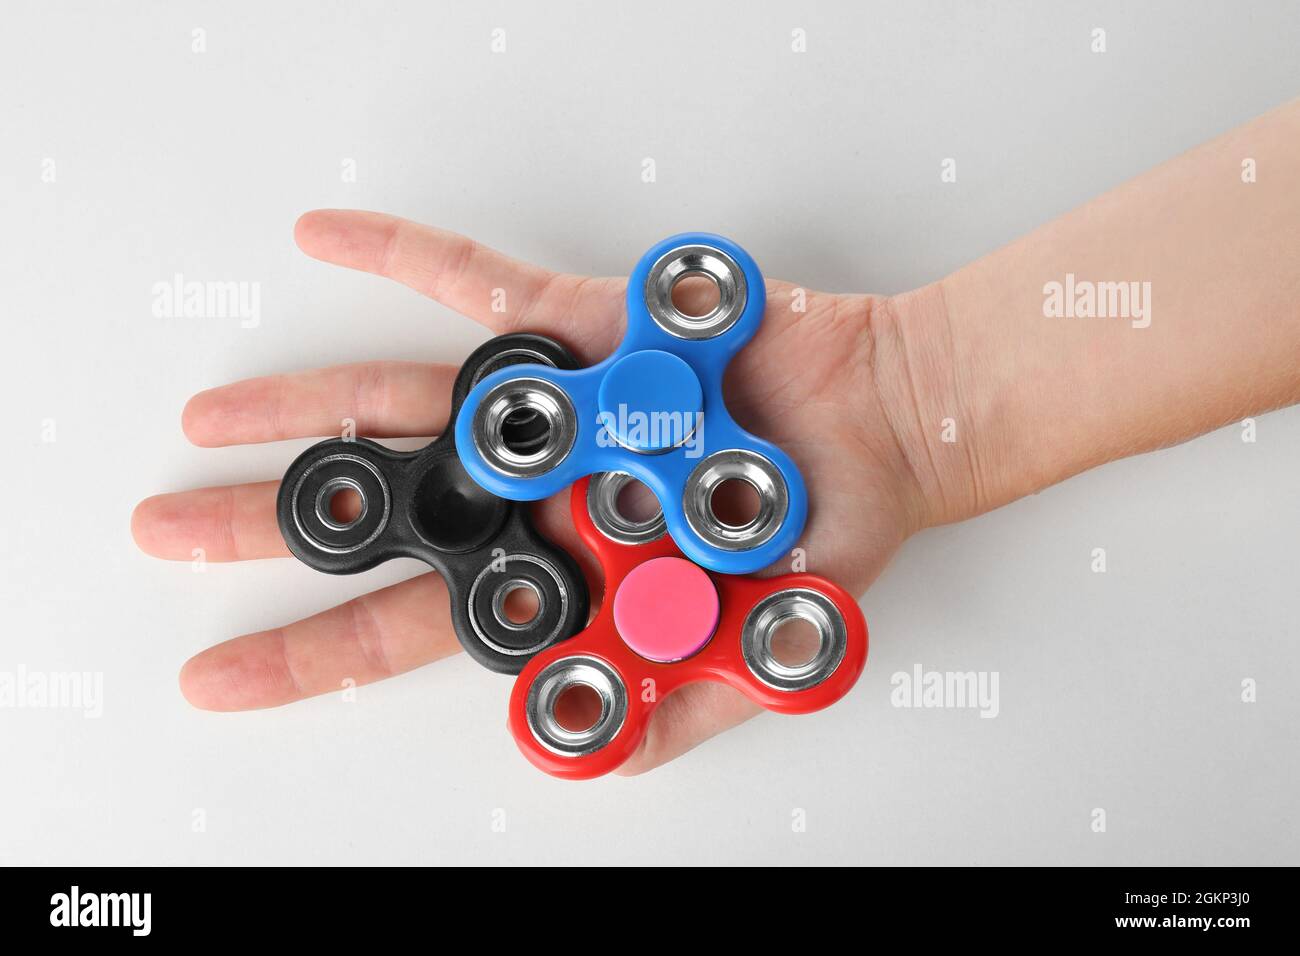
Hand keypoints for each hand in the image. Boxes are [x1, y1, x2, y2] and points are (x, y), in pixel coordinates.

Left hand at [132, 209, 933, 773]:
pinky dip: (405, 259)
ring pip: (404, 402)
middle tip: (168, 528)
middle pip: (381, 510)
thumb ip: (688, 701)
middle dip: (268, 524)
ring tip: (211, 414)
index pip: (416, 625)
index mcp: (565, 570)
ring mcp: (551, 407)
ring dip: (304, 406)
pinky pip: (480, 286)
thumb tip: (594, 755)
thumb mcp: (771, 640)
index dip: (312, 655)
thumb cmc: (833, 529)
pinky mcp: (583, 326)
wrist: (887, 427)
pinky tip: (326, 239)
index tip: (223, 673)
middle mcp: (537, 490)